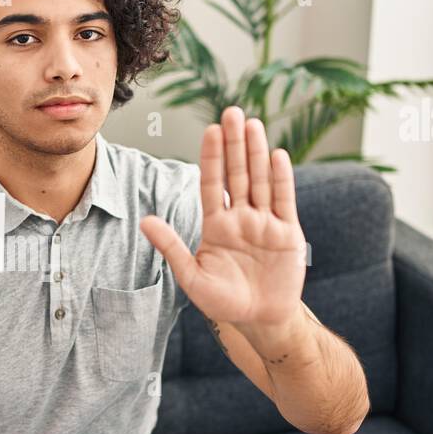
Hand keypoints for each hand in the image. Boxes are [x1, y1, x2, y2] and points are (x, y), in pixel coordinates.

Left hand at [139, 106, 306, 329]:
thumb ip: (171, 247)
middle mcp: (241, 218)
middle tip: (232, 112)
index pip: (212, 184)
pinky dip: (281, 179)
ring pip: (261, 181)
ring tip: (253, 124)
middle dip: (234, 145)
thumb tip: (145, 220)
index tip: (210, 131)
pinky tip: (277, 155)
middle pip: (238, 174)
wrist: (260, 321)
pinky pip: (284, 201)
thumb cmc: (224, 302)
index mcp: (216, 225)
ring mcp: (265, 223)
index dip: (212, 158)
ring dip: (257, 153)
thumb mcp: (192, 277)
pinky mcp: (287, 233)